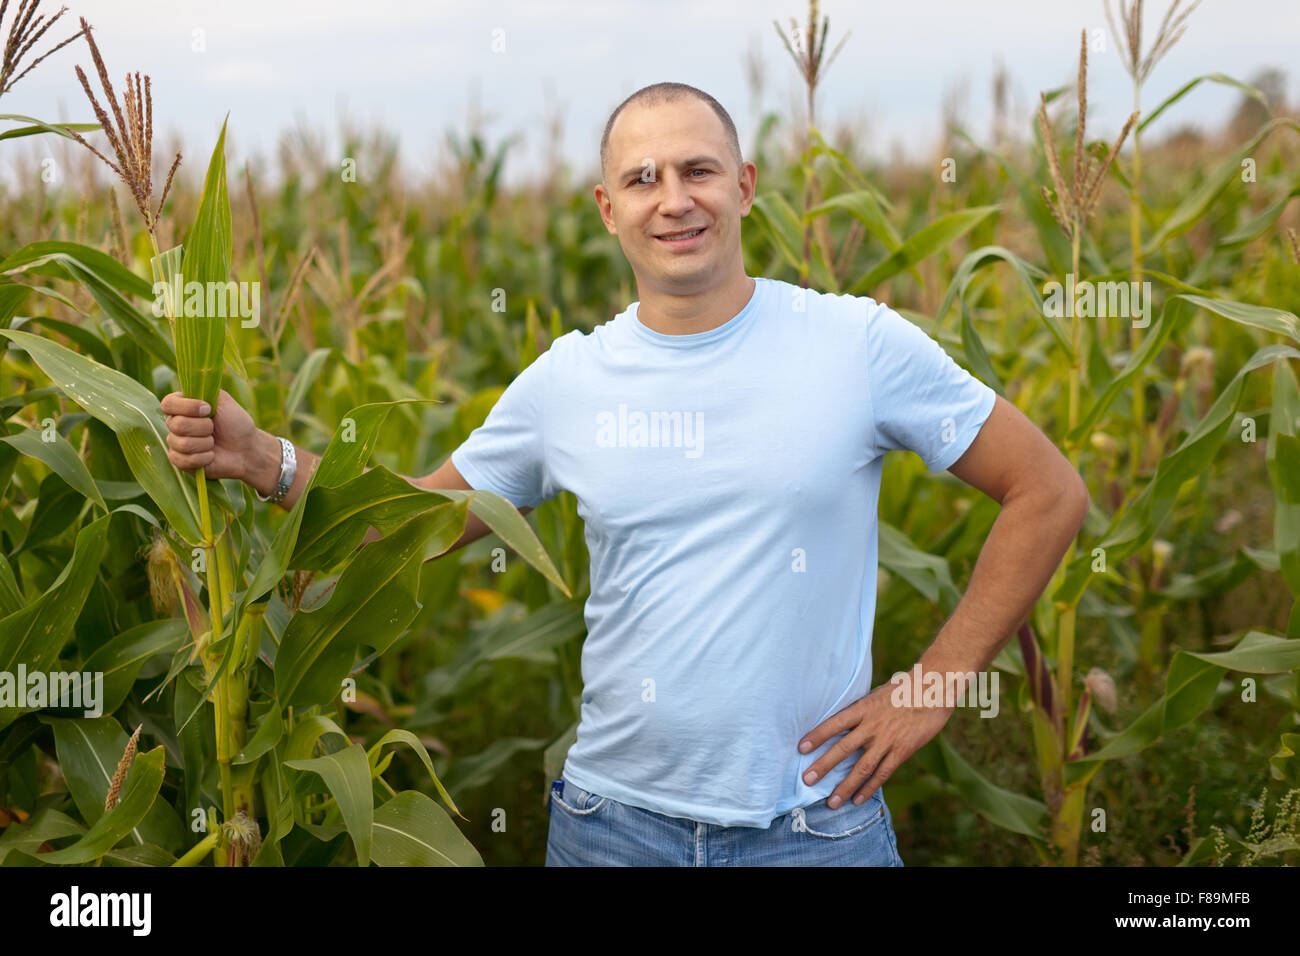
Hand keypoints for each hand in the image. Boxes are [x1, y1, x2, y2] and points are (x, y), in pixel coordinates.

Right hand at [161, 388, 259, 481]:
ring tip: (214, 442)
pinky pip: (186, 460)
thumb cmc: (235, 422)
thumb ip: (204, 390)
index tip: (208, 409)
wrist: (247, 448)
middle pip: (177, 425)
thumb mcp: (223, 401)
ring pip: (183, 443)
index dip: (187, 407)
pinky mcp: (181, 462)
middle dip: (204, 427)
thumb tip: (188, 388)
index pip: (167, 403)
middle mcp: (174, 424)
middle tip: (214, 429)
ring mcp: (176, 443)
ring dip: (206, 443)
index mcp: (182, 406)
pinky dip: (205, 457)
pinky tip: (212, 455)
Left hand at [797, 680, 953, 809]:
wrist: (933, 690)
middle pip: (843, 749)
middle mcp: (872, 726)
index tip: (801, 748)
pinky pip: (882, 774)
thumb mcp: (876, 694)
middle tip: (806, 780)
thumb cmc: (903, 689)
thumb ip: (861, 710)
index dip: (817, 736)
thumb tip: (844, 722)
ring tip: (832, 802)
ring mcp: (887, 740)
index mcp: (863, 708)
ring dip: (845, 787)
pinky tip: (858, 800)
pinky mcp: (902, 751)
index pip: (834, 723)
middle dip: (823, 766)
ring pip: (861, 768)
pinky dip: (869, 788)